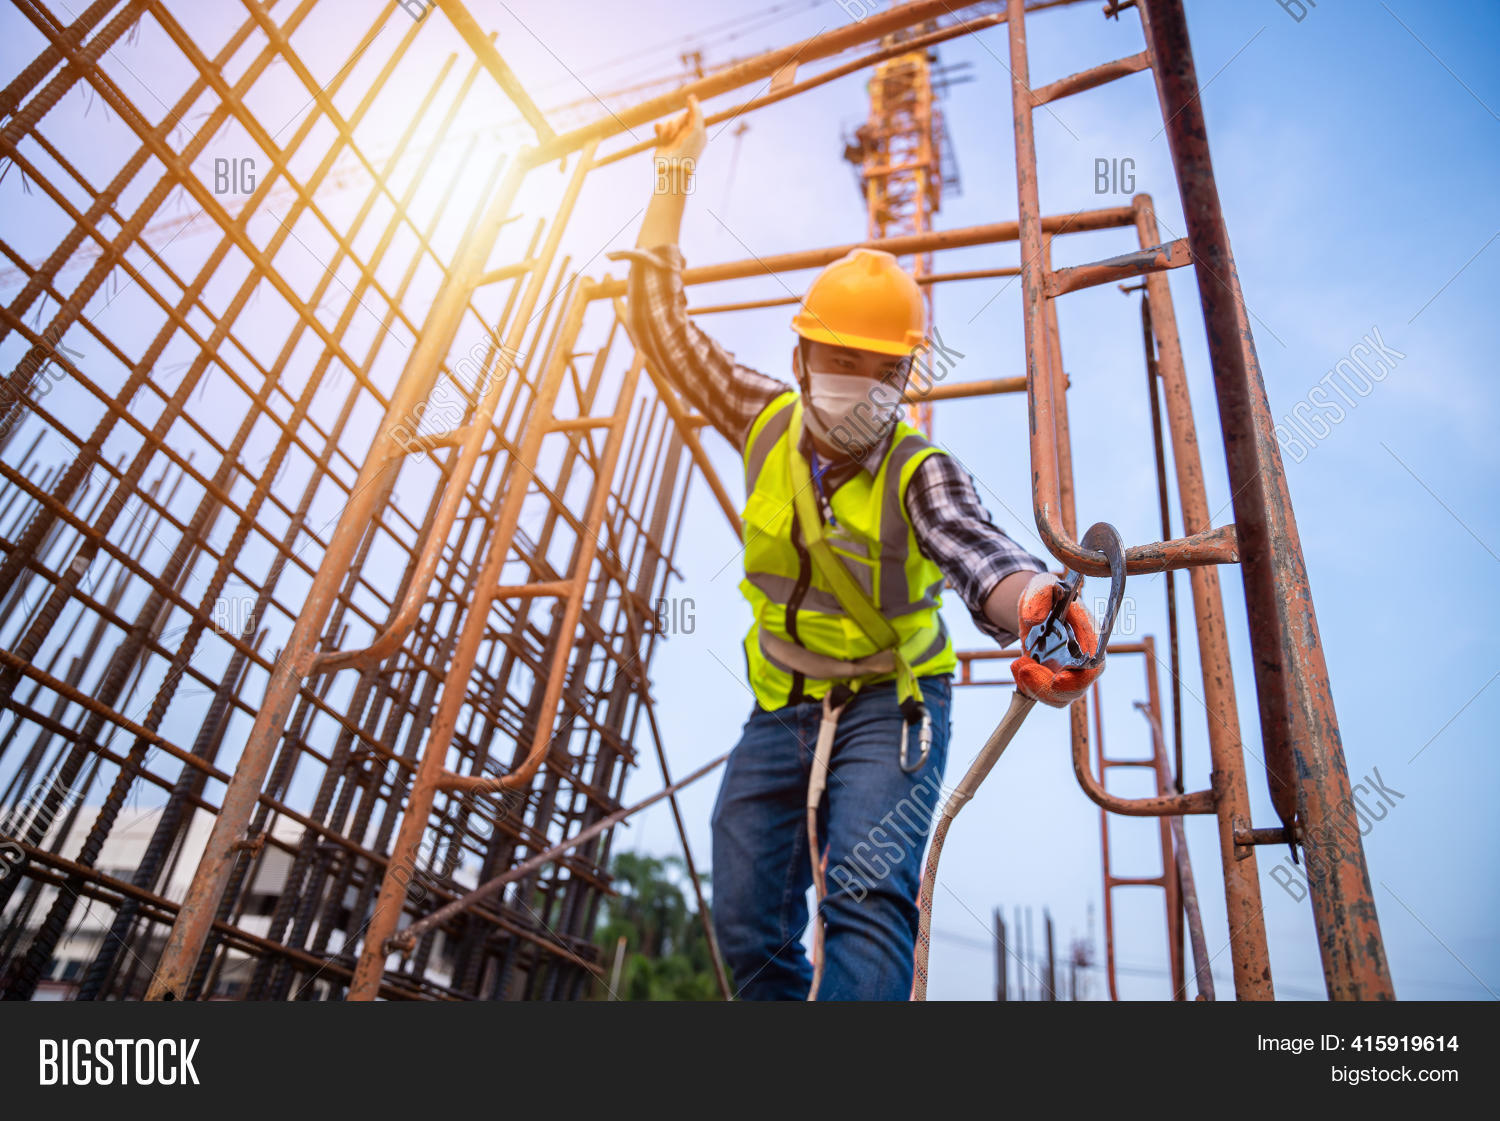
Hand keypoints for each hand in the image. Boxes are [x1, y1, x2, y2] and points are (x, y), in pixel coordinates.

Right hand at [654, 93, 705, 163]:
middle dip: (676, 123)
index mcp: (698, 132)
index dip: (690, 109)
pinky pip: (659, 126)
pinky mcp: (663, 140)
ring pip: (669, 121)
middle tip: (676, 134)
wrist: (672, 168)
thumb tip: (692, 96)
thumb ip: (696, 112)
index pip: (693, 113)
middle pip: (680, 117)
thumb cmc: (688, 150)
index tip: (688, 102)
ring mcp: (675, 137)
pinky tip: (661, 137)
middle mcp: (687, 134)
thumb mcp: (697, 129)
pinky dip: (660, 130)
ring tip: (668, 140)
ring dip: (668, 128)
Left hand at [1010, 571, 1103, 707]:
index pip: (1094, 664)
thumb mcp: (1042, 586)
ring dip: (1035, 686)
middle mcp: (1084, 657)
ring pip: (1060, 697)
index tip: (1057, 678)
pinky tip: (1018, 666)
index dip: (1080, 677)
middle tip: (1024, 669)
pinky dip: (1027, 687)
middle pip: (1078, 687)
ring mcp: (1070, 671)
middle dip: (1049, 686)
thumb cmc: (1046, 594)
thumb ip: (1040, 596)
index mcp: (1090, 635)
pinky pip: (1044, 695)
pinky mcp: (1053, 679)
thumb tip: (1035, 618)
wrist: (1035, 606)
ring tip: (1018, 664)